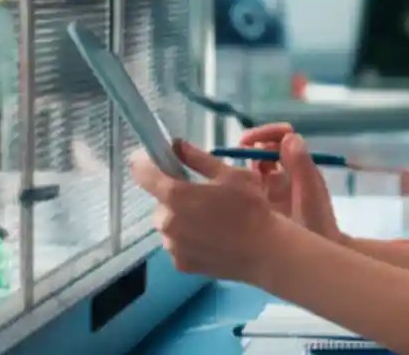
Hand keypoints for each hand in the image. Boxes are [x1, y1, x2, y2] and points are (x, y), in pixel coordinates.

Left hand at [129, 139, 283, 283]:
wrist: (266, 252)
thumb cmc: (251, 208)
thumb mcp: (230, 175)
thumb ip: (198, 159)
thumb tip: (176, 145)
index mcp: (176, 195)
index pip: (143, 173)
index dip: (144, 163)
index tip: (152, 159)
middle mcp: (166, 222)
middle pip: (160, 202)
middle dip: (175, 197)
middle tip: (202, 197)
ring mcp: (172, 246)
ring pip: (168, 224)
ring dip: (181, 219)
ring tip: (210, 221)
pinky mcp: (180, 264)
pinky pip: (177, 244)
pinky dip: (187, 239)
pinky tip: (211, 239)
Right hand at [239, 123, 345, 243]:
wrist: (313, 260)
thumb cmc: (317, 226)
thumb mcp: (309, 194)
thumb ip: (301, 165)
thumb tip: (289, 135)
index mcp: (297, 168)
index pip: (282, 139)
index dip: (268, 133)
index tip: (257, 138)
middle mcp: (283, 175)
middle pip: (264, 149)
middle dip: (251, 144)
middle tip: (240, 149)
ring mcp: (270, 190)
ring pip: (252, 166)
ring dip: (241, 162)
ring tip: (230, 170)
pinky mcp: (258, 206)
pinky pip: (244, 187)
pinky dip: (235, 183)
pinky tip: (227, 188)